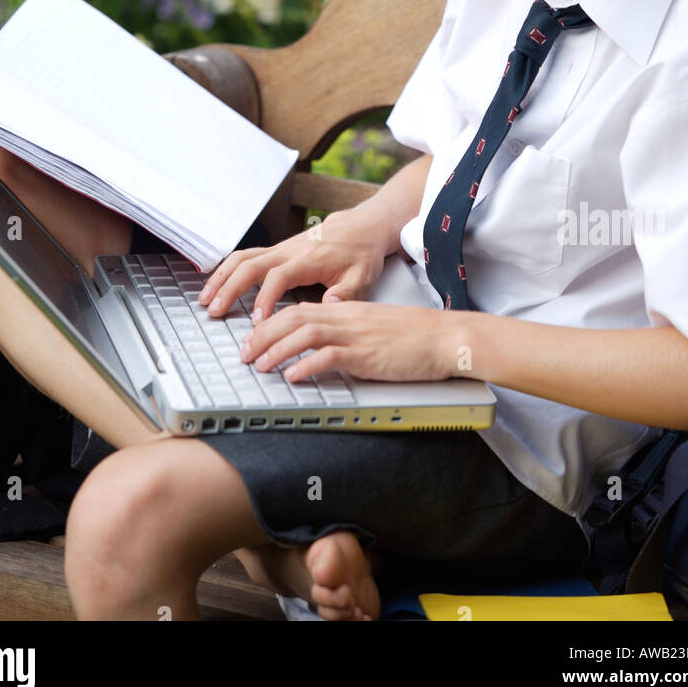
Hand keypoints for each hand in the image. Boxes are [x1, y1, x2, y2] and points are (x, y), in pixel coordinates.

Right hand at [197, 210, 390, 320]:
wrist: (360, 228)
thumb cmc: (361, 254)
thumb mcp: (363, 277)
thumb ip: (347, 293)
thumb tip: (328, 304)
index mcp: (309, 259)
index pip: (279, 277)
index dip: (266, 298)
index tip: (258, 322)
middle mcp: (289, 251)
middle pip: (250, 265)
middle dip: (229, 288)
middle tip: (214, 311)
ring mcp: (280, 248)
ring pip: (242, 258)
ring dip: (221, 278)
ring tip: (205, 300)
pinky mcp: (276, 250)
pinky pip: (245, 257)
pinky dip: (226, 269)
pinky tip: (215, 284)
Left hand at [239, 299, 471, 383]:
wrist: (444, 337)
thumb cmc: (413, 336)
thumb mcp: (371, 328)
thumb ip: (346, 333)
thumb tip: (321, 349)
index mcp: (345, 310)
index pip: (298, 310)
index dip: (270, 324)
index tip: (252, 339)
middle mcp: (345, 318)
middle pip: (293, 318)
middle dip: (263, 336)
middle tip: (243, 354)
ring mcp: (355, 335)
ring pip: (305, 334)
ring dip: (277, 350)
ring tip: (259, 365)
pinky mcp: (367, 354)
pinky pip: (330, 356)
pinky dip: (307, 366)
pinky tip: (293, 377)